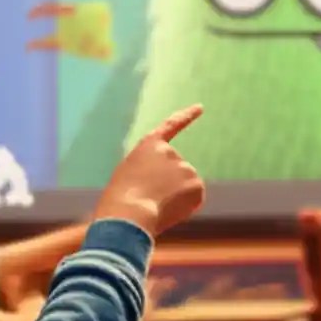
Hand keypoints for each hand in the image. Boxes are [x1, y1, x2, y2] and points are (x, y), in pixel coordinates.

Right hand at [95, 105, 205, 235]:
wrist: (129, 213)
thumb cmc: (120, 200)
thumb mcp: (130, 176)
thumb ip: (151, 174)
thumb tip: (171, 192)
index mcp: (149, 146)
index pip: (171, 126)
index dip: (186, 116)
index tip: (200, 107)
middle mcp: (171, 152)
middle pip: (175, 173)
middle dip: (168, 188)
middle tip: (149, 200)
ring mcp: (185, 167)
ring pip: (185, 188)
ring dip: (175, 199)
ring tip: (155, 206)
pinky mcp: (196, 185)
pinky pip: (193, 201)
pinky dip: (184, 208)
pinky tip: (168, 211)